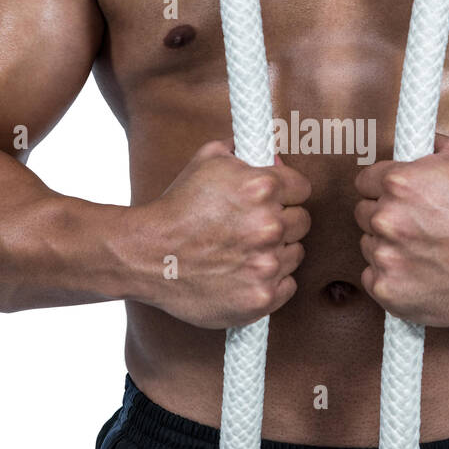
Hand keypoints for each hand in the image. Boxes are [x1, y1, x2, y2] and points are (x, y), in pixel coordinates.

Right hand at [132, 140, 310, 328]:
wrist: (145, 255)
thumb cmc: (176, 207)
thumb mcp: (208, 160)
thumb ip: (246, 151)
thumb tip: (274, 155)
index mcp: (262, 187)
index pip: (303, 189)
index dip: (286, 194)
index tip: (271, 202)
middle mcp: (269, 226)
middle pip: (302, 222)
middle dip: (281, 222)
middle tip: (251, 228)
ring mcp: (266, 265)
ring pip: (295, 254)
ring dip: (276, 252)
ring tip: (242, 251)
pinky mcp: (261, 297)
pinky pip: (287, 286)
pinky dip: (270, 282)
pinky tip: (244, 273)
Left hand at [354, 134, 448, 326]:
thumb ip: (431, 143)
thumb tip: (417, 136)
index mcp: (398, 183)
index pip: (364, 181)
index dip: (382, 188)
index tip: (397, 197)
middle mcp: (386, 219)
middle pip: (362, 213)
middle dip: (385, 216)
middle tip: (415, 224)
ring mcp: (385, 257)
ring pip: (368, 245)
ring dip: (387, 246)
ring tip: (422, 249)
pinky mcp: (388, 289)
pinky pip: (373, 277)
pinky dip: (390, 275)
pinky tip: (417, 270)